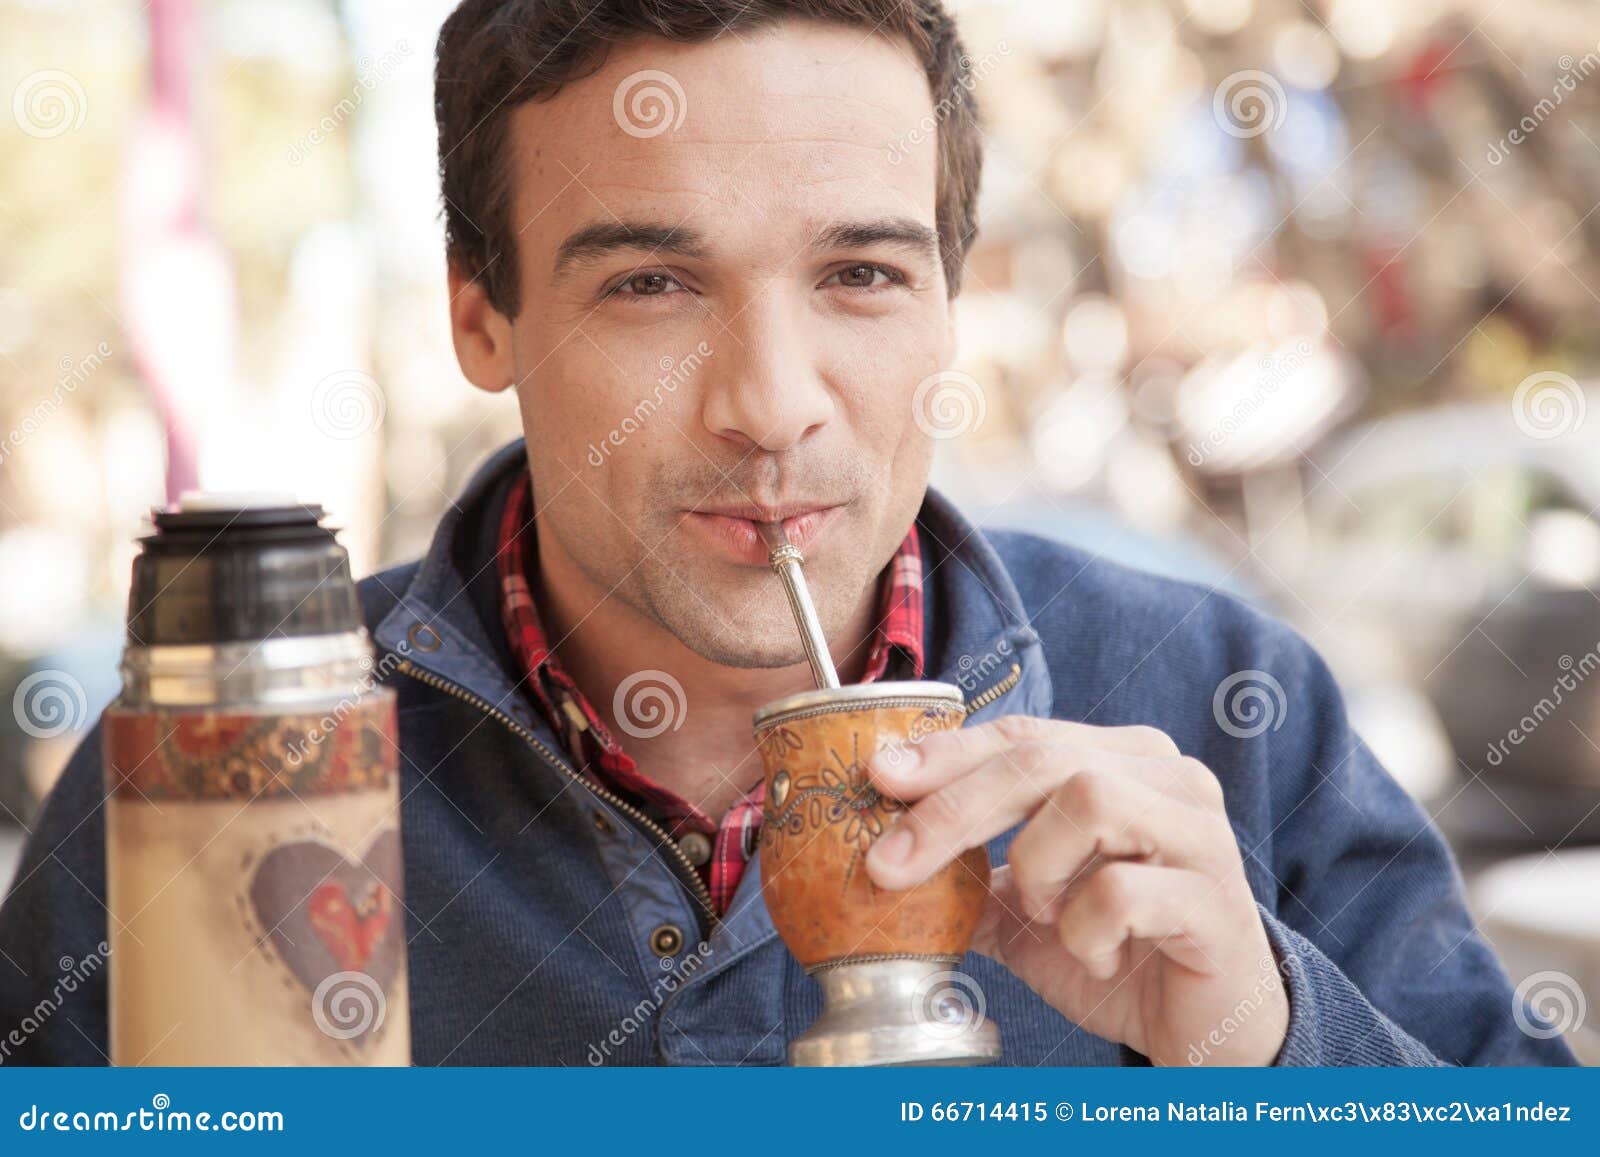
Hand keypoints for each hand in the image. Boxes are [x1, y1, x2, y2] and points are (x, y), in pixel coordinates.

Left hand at [863, 716, 1287, 1065]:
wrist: (1206, 1031)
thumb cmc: (1119, 951)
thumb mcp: (1026, 910)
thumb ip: (969, 876)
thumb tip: (880, 855)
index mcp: (1123, 760)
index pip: (1020, 734)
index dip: (945, 753)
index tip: (878, 778)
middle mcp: (1169, 778)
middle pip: (1041, 758)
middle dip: (953, 809)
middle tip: (891, 863)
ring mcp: (1200, 833)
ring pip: (1086, 802)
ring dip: (1037, 870)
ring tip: (1046, 917)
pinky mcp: (1216, 899)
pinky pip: (1120, 891)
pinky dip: (1083, 932)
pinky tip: (1098, 956)